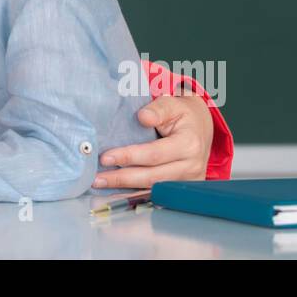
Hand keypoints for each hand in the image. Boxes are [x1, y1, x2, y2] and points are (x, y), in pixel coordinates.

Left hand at [93, 90, 213, 188]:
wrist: (200, 128)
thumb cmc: (183, 114)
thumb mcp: (172, 103)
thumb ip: (158, 109)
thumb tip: (143, 117)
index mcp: (189, 144)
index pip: (154, 154)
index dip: (129, 157)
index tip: (106, 157)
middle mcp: (192, 166)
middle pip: (152, 177)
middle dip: (122, 178)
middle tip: (96, 178)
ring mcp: (189, 180)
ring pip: (153, 188)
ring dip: (125, 188)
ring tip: (100, 184)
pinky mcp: (182, 187)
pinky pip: (157, 192)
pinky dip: (135, 192)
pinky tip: (116, 189)